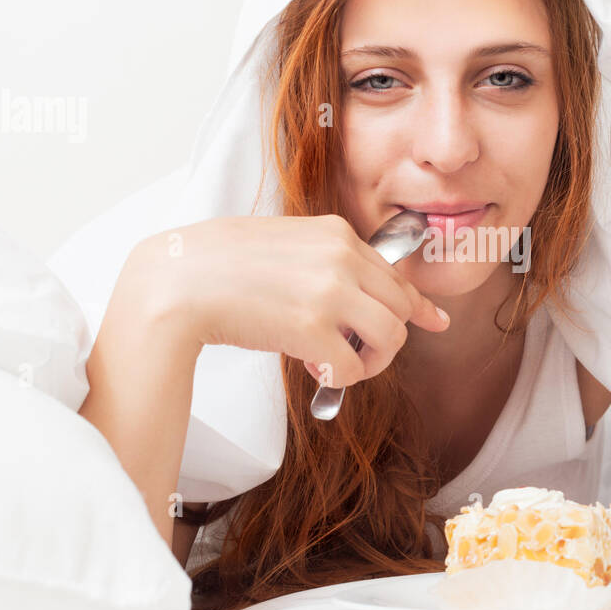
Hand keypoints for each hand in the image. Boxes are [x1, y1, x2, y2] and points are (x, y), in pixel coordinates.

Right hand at [121, 214, 449, 388]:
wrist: (177, 281)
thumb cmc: (220, 265)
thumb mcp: (285, 244)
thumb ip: (327, 262)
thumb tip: (363, 294)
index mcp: (336, 233)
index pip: (395, 273)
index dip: (415, 304)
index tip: (433, 320)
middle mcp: (341, 258)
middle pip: (399, 308)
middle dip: (386, 338)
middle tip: (358, 354)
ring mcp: (330, 293)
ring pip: (391, 338)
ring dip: (371, 361)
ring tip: (338, 363)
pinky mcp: (312, 330)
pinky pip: (355, 366)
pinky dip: (341, 377)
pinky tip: (314, 368)